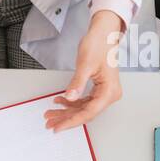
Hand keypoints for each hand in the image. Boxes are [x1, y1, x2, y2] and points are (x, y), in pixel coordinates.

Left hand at [45, 10, 124, 131]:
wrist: (104, 34)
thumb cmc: (99, 45)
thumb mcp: (85, 65)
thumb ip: (77, 84)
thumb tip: (70, 98)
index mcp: (109, 91)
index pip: (89, 112)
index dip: (71, 121)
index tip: (58, 127)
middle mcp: (110, 94)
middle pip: (86, 112)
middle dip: (66, 117)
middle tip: (50, 121)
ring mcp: (105, 92)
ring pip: (84, 108)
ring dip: (67, 111)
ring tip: (51, 113)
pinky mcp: (100, 88)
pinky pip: (85, 100)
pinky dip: (72, 102)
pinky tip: (60, 101)